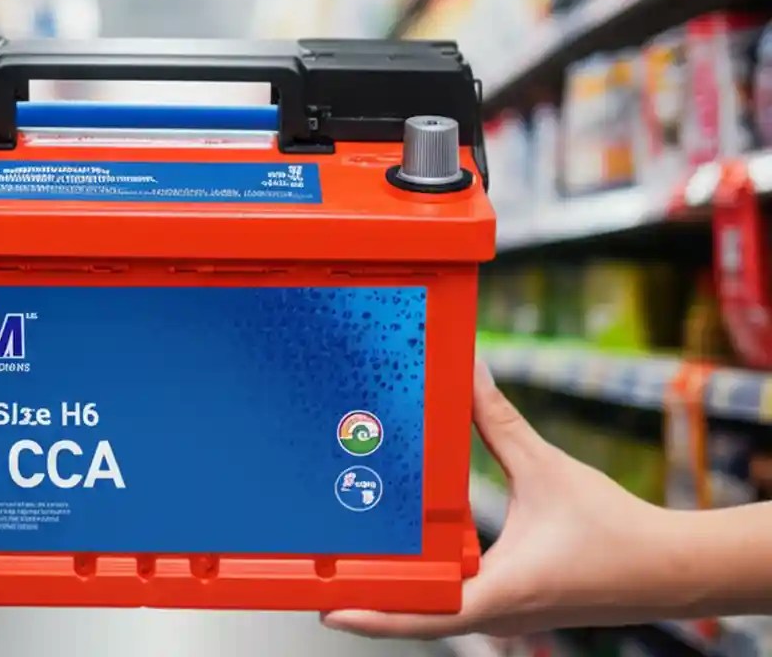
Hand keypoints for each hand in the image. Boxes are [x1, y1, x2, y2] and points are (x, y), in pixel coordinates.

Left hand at [323, 361, 680, 637]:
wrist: (673, 570)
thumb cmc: (616, 530)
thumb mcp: (547, 469)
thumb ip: (498, 421)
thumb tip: (468, 371)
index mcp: (502, 590)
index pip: (423, 615)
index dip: (371, 614)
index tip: (325, 607)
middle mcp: (497, 614)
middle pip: (416, 618)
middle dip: (366, 603)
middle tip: (316, 577)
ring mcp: (505, 618)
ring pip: (436, 615)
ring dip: (394, 597)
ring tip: (345, 572)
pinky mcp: (513, 609)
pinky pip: (457, 605)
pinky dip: (427, 590)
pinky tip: (405, 565)